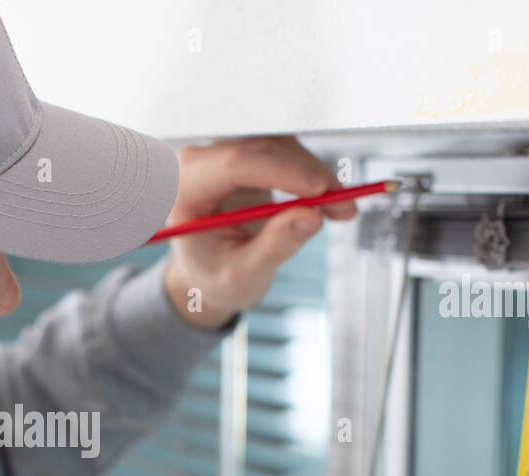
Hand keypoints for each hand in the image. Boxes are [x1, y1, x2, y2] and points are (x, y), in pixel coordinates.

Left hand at [161, 136, 355, 329]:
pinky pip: (285, 152)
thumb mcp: (242, 275)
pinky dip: (311, 173)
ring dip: (316, 173)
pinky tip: (329, 200)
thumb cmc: (214, 276)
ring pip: (280, 146)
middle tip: (344, 205)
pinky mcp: (245, 155)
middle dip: (309, 174)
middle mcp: (199, 163)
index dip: (281, 171)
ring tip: (341, 210)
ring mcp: (222, 155)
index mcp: (183, 190)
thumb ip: (273, 247)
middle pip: (261, 149)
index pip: (233, 164)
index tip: (319, 190)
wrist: (207, 273)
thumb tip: (311, 216)